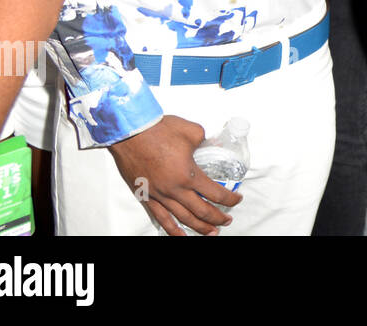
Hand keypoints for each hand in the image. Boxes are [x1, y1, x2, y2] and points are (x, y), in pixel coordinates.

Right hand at [108, 115, 241, 235]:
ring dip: (200, 228)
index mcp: (189, 175)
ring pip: (183, 219)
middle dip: (218, 218)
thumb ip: (207, 140)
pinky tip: (181, 236)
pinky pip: (161, 219)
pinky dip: (172, 230)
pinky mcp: (146, 197)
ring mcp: (160, 196)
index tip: (236, 200)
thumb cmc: (159, 130)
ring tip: (211, 233)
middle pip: (202, 211)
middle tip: (227, 221)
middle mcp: (175, 190)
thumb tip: (214, 144)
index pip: (216, 194)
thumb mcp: (193, 131)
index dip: (229, 200)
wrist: (131, 133)